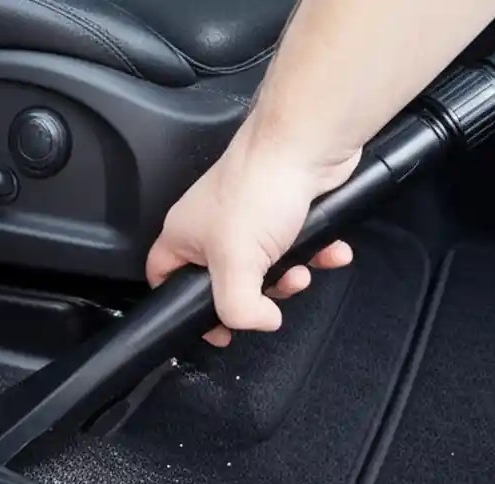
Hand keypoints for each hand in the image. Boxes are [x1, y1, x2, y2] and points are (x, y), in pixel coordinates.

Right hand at [145, 133, 357, 346]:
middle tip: (270, 295)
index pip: (164, 279)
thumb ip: (238, 307)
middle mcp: (213, 227)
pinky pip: (299, 247)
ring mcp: (251, 219)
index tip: (214, 327)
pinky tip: (331, 251)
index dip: (182, 308)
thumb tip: (259, 322)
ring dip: (290, 277)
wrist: (307, 145)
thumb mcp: (236, 263)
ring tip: (302, 268)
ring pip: (266, 268)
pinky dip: (317, 254)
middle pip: (224, 282)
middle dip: (255, 295)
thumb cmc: (258, 188)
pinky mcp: (287, 212)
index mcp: (184, 235)